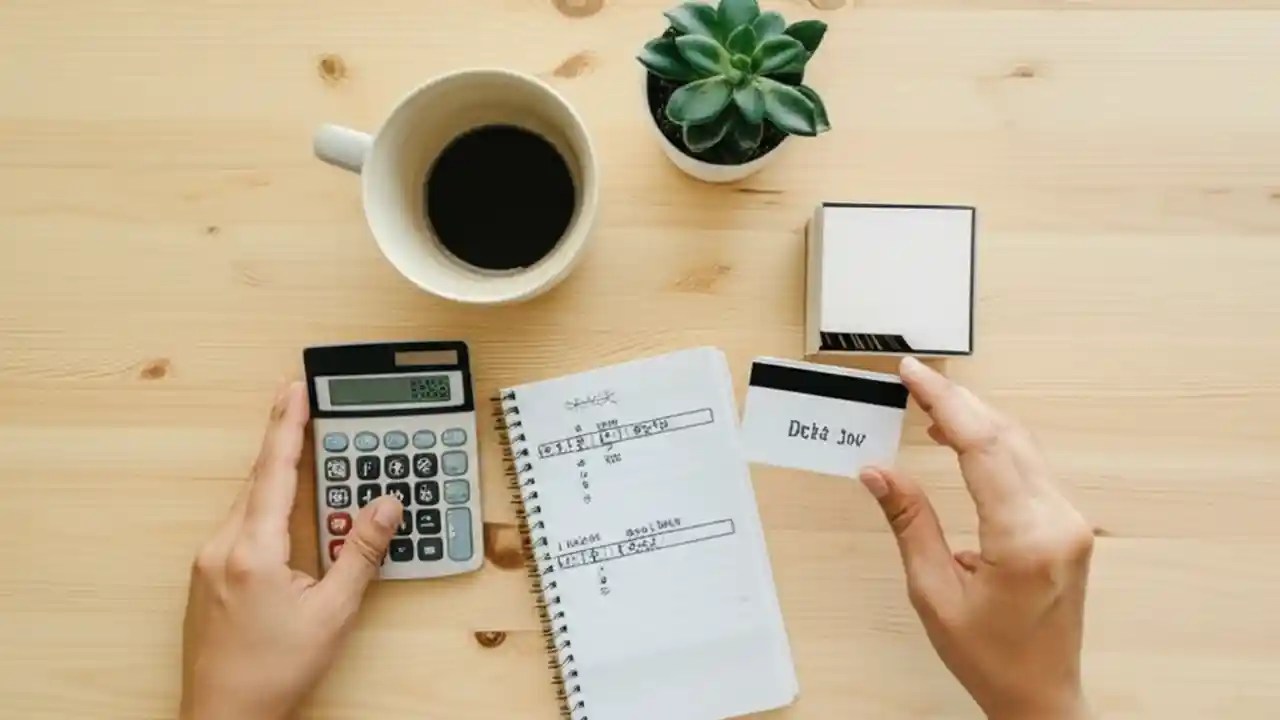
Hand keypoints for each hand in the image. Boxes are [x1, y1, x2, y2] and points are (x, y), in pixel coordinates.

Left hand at [180, 382, 402, 719]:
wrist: (224, 717)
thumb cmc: (274, 672)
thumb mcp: (333, 612)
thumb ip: (361, 553)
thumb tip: (386, 506)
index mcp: (252, 550)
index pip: (275, 471)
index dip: (288, 425)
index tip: (295, 388)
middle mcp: (222, 548)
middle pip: (260, 480)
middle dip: (285, 440)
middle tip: (303, 403)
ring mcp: (208, 561)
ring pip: (248, 503)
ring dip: (277, 477)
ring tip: (306, 454)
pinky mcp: (205, 575)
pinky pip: (239, 524)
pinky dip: (266, 506)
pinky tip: (286, 513)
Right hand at [861, 358, 1093, 719]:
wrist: (1041, 695)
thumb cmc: (990, 657)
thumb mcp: (933, 592)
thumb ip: (909, 522)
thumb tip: (879, 471)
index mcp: (1024, 539)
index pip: (982, 447)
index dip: (945, 403)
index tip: (914, 375)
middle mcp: (1057, 522)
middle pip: (1005, 437)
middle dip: (958, 401)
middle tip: (915, 378)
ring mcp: (1070, 521)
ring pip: (1021, 447)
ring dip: (977, 419)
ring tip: (930, 403)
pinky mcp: (1068, 525)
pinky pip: (1030, 467)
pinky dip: (994, 444)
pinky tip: (964, 438)